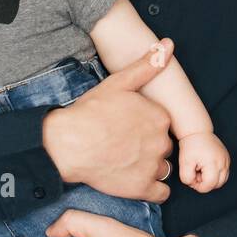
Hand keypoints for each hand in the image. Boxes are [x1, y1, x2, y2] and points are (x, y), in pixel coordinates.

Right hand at [42, 40, 174, 202]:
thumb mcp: (119, 83)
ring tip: (126, 161)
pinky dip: (151, 188)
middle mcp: (161, 141)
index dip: (145, 126)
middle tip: (123, 145)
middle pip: (163, 146)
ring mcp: (152, 166)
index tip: (127, 128)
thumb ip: (147, 65)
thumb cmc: (90, 112)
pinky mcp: (142, 188)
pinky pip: (161, 192)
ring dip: (150, 167)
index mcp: (159, 117)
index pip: (162, 124)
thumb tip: (169, 44)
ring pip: (163, 168)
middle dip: (149, 147)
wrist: (67, 144)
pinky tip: (133, 179)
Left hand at [176, 131, 229, 192]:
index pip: (209, 185)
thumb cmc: (190, 146)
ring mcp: (227, 160)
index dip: (198, 186)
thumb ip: (187, 178)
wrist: (198, 132)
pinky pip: (224, 173)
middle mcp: (223, 162)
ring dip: (211, 179)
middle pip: (217, 185)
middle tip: (196, 173)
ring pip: (222, 180)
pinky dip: (215, 174)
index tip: (192, 177)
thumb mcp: (184, 163)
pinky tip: (206, 167)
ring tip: (202, 170)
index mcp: (213, 163)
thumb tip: (194, 184)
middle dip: (205, 183)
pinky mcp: (227, 159)